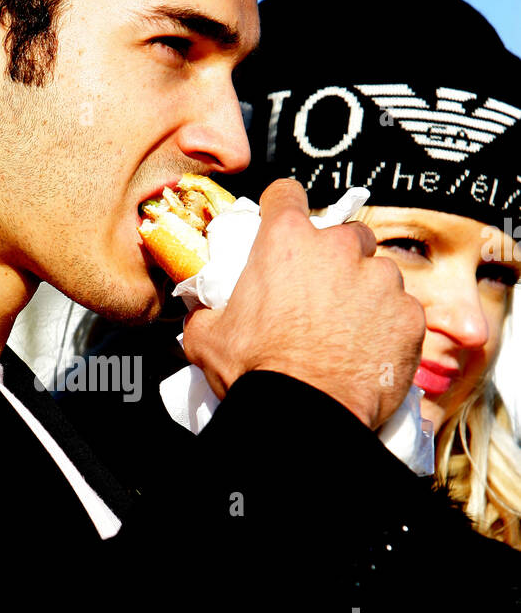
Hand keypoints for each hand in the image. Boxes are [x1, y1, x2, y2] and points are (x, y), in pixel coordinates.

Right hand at [182, 178, 424, 428]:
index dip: (283, 208)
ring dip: (364, 293)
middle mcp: (339, 248)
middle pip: (343, 234)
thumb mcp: (208, 338)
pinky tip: (369, 353)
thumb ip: (206, 312)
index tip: (284, 224)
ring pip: (377, 272)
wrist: (306, 417)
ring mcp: (381, 279)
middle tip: (317, 296)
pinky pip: (401, 311)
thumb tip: (202, 312)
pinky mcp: (410, 314)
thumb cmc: (258, 374)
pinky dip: (388, 327)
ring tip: (345, 331)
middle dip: (334, 259)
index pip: (286, 194)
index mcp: (286, 241)